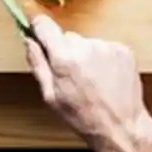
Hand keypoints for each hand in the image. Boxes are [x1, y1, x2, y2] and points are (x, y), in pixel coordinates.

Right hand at [25, 16, 151, 151]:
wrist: (121, 126)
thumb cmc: (84, 117)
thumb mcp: (51, 96)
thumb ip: (37, 64)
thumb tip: (28, 41)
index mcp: (65, 58)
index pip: (44, 25)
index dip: (37, 26)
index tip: (34, 27)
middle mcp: (86, 46)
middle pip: (67, 37)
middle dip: (65, 52)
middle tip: (70, 76)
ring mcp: (107, 46)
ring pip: (86, 43)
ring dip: (85, 56)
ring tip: (91, 81)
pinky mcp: (123, 49)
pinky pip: (104, 47)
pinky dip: (102, 59)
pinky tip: (104, 78)